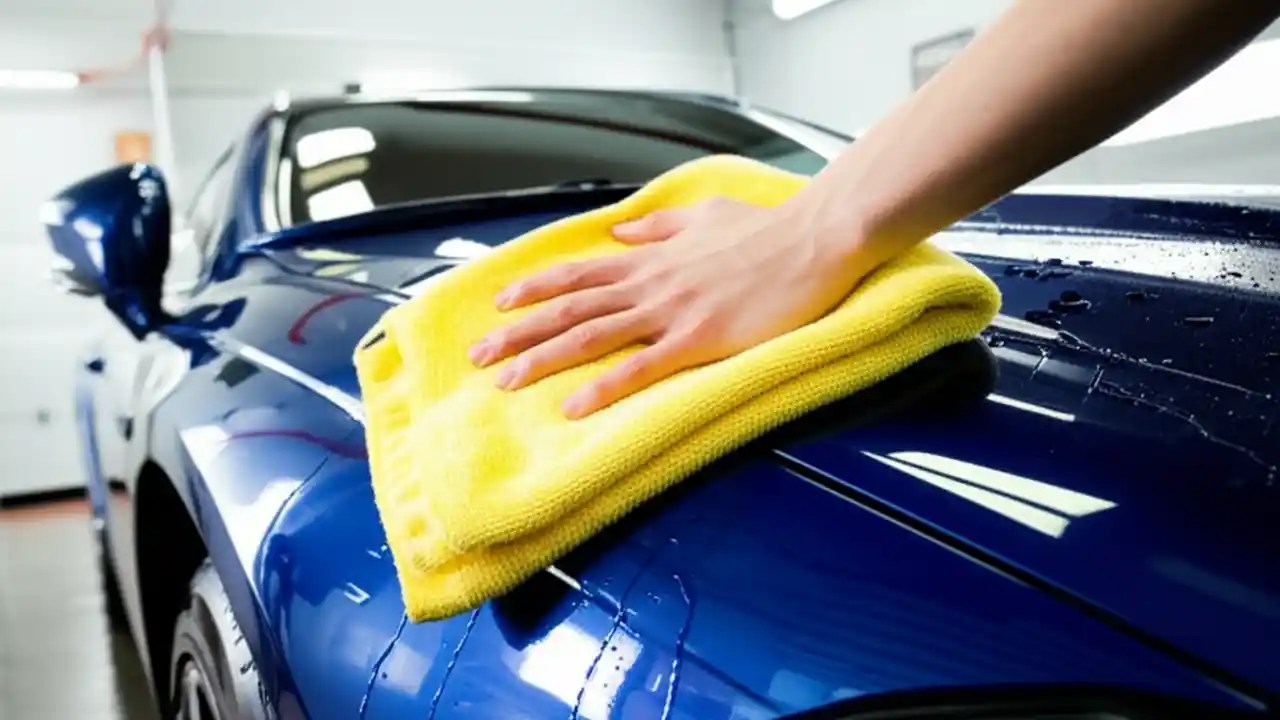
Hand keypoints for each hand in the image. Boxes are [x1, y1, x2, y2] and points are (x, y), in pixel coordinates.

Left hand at [468, 197, 873, 418]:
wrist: (815, 239)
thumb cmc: (768, 228)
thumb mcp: (704, 215)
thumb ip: (659, 227)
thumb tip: (622, 231)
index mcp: (651, 257)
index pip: (578, 272)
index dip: (535, 288)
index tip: (499, 304)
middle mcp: (650, 283)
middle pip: (570, 307)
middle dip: (520, 332)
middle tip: (479, 356)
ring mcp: (671, 312)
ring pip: (592, 336)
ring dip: (544, 359)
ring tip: (506, 382)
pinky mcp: (698, 339)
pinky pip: (640, 367)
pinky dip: (602, 387)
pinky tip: (572, 406)